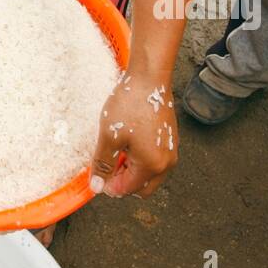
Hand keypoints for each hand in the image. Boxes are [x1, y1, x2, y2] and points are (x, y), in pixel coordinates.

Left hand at [90, 71, 177, 198]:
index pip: (128, 189)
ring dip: (132, 170)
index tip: (97, 174)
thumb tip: (96, 187)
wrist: (149, 78)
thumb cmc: (130, 105)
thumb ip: (103, 164)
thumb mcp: (109, 136)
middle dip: (123, 181)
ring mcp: (171, 151)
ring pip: (150, 174)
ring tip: (117, 150)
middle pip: (142, 187)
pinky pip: (155, 160)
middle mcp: (167, 163)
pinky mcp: (170, 140)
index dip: (109, 185)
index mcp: (153, 165)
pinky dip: (141, 159)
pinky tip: (128, 142)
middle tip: (107, 164)